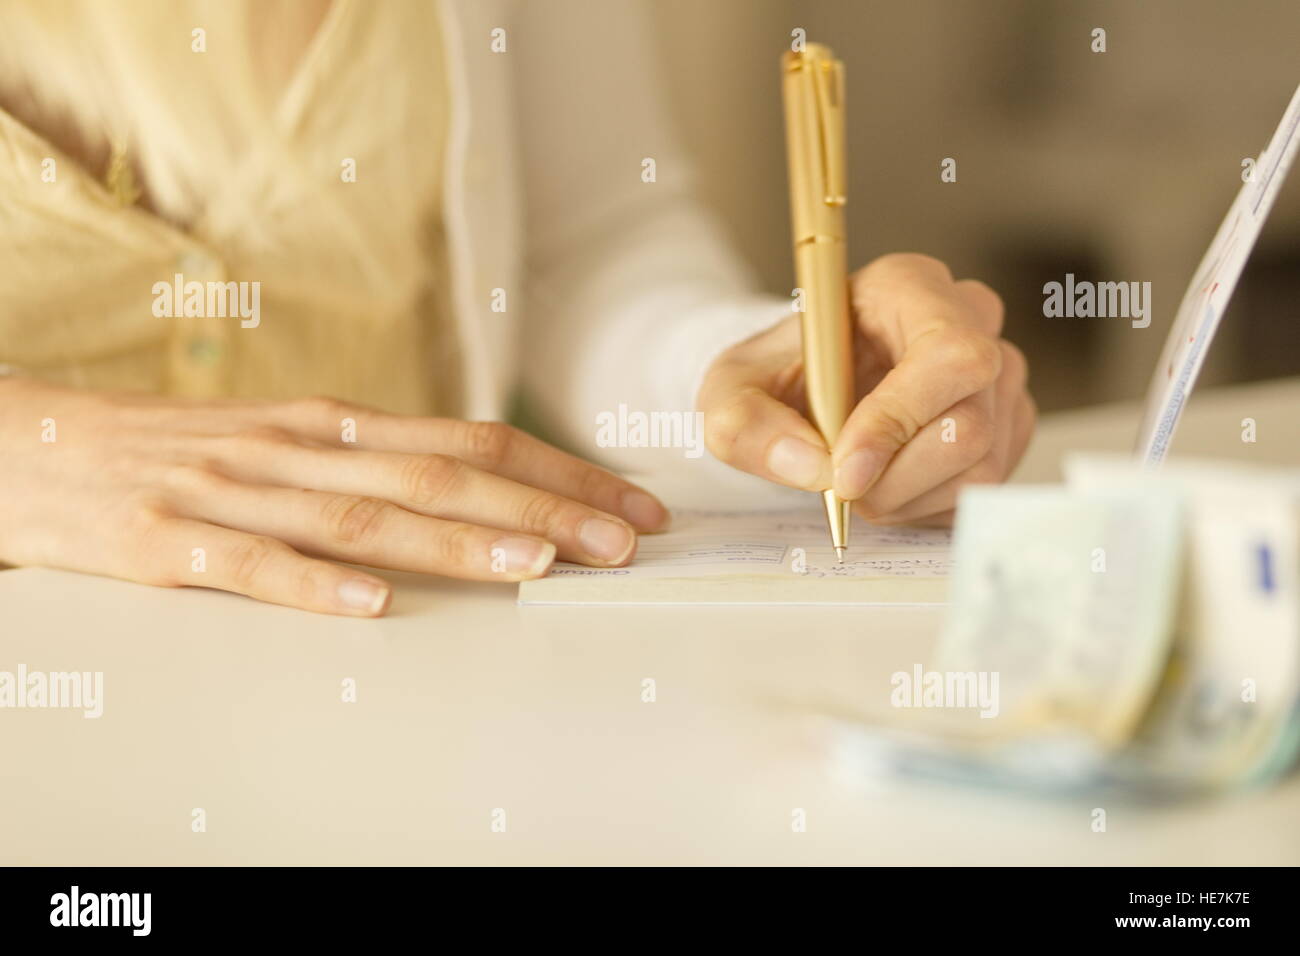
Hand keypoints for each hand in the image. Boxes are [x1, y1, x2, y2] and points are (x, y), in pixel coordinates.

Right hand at [0, 379, 668, 615]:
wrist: (37, 446)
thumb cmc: (178, 450)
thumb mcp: (288, 442)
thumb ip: (373, 466)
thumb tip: (476, 491)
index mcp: (336, 426)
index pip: (471, 441)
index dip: (557, 472)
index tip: (627, 504)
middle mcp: (302, 449)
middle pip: (442, 476)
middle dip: (543, 509)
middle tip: (622, 542)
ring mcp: (237, 491)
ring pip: (365, 517)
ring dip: (458, 541)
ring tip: (536, 564)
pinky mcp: (170, 540)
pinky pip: (252, 565)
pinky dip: (314, 584)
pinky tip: (372, 607)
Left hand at [698, 253, 1034, 525]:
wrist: (800, 390)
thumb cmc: (773, 376)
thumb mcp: (729, 392)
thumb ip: (748, 425)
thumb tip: (810, 466)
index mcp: (908, 287)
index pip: (947, 354)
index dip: (900, 421)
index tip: (843, 471)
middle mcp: (970, 321)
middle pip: (969, 423)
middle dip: (895, 476)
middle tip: (840, 487)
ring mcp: (997, 376)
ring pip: (981, 465)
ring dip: (906, 497)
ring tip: (858, 483)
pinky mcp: (1006, 425)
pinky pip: (982, 489)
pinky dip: (925, 506)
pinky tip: (887, 485)